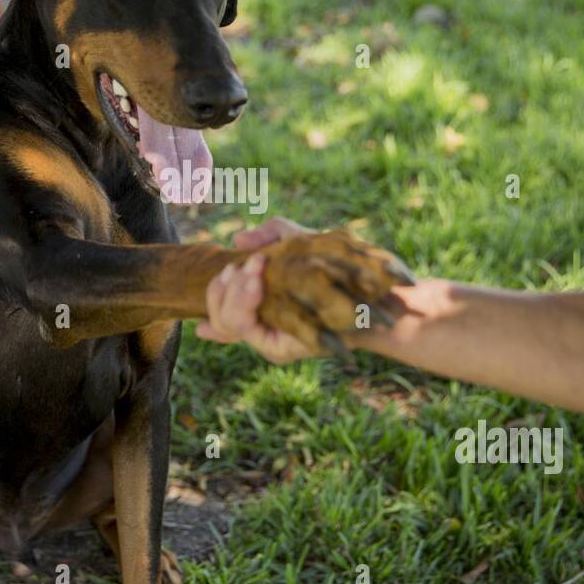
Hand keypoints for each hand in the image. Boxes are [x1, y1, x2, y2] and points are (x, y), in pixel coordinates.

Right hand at [198, 223, 413, 363]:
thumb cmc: (347, 270)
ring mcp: (270, 341)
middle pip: (219, 318)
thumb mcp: (305, 243)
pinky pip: (242, 326)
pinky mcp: (278, 348)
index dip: (212, 304)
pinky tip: (255, 281)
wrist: (380, 298)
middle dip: (220, 288)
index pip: (225, 315)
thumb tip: (238, 240)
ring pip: (226, 320)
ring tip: (252, 270)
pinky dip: (242, 301)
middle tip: (240, 266)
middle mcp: (267, 330)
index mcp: (269, 311)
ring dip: (230, 291)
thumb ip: (273, 234)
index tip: (203, 309)